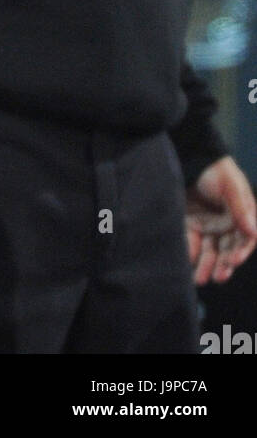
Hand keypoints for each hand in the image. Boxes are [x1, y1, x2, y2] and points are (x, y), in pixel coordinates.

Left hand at [185, 156, 256, 284]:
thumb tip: (253, 231)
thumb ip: (240, 208)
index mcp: (242, 217)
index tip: (233, 261)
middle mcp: (227, 225)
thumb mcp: (231, 186)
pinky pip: (192, 243)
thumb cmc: (217, 170)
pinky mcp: (191, 225)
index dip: (241, 252)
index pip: (245, 240)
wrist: (191, 158)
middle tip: (218, 277)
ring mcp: (209, 226)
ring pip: (210, 252)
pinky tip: (187, 262)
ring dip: (207, 266)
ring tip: (201, 280)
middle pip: (228, 250)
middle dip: (223, 265)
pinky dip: (190, 253)